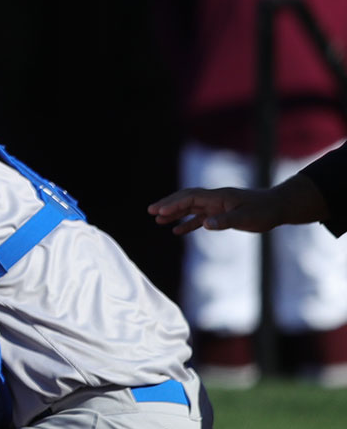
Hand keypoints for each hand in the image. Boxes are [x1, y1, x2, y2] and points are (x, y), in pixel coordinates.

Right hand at [148, 181, 323, 233]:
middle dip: (168, 204)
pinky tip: (177, 231)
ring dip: (174, 213)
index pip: (190, 198)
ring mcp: (217, 205)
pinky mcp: (221, 213)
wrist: (279, 207)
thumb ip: (225, 221)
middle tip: (150, 211)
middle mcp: (214, 199)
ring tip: (157, 220)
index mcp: (218, 197)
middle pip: (186, 199)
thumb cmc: (264, 212)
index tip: (158, 211)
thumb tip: (206, 224)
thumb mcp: (246, 218)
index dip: (173, 203)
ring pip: (190, 207)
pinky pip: (199, 217)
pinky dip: (187, 222)